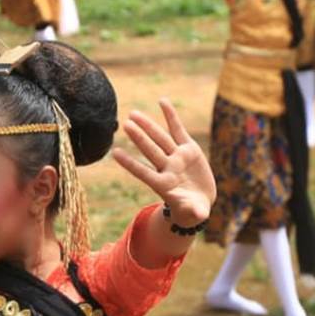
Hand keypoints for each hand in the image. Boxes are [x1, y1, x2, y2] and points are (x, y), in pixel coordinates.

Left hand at [112, 99, 214, 226]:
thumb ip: (195, 211)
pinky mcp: (188, 150)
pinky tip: (162, 101)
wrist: (200, 200)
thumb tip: (198, 214)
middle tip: (125, 125)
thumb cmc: (193, 210)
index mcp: (164, 185)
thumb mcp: (195, 213)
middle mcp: (168, 168)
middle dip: (139, 138)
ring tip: (133, 114)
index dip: (130, 164)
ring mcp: (177, 157)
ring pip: (161, 139)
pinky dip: (171, 116)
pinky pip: (178, 130)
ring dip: (148, 126)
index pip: (143, 173)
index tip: (114, 153)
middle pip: (151, 151)